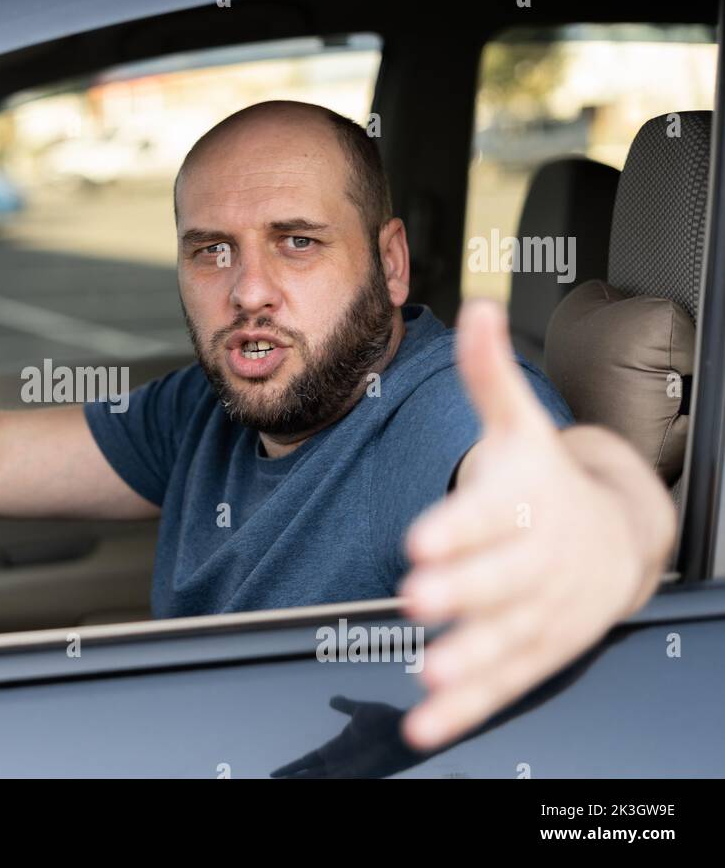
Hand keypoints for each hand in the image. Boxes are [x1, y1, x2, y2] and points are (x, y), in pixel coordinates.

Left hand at [397, 300, 673, 750]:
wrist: (618, 539)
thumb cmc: (547, 484)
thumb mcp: (520, 429)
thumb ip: (489, 378)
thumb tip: (474, 309)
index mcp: (526, 505)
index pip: (490, 516)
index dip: (456, 528)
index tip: (420, 539)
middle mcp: (534, 562)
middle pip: (498, 580)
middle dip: (461, 592)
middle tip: (416, 599)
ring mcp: (537, 613)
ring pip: (503, 639)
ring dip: (466, 661)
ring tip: (427, 675)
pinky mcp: (533, 654)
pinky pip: (500, 684)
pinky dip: (464, 709)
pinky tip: (423, 725)